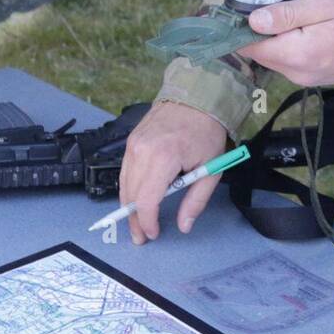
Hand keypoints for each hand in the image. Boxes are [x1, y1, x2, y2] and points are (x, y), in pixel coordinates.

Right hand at [118, 101, 228, 242]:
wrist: (196, 96)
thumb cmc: (206, 131)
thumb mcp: (211, 168)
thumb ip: (196, 200)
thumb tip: (184, 225)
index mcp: (163, 158)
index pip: (146, 199)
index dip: (147, 222)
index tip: (153, 234)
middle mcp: (142, 151)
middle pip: (130, 195)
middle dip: (134, 220)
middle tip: (142, 237)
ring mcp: (133, 144)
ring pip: (123, 184)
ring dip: (128, 206)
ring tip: (136, 223)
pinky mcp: (131, 141)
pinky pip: (124, 171)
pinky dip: (128, 188)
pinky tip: (135, 200)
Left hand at [235, 0, 333, 86]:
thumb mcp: (324, 4)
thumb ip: (287, 14)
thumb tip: (252, 20)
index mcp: (297, 54)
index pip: (251, 46)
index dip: (242, 27)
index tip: (243, 8)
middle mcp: (299, 74)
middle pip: (262, 53)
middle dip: (261, 32)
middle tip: (277, 4)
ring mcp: (310, 79)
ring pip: (277, 58)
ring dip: (278, 39)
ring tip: (297, 15)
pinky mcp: (319, 79)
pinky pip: (293, 63)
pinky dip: (292, 47)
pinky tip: (309, 30)